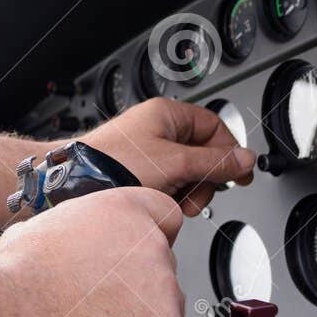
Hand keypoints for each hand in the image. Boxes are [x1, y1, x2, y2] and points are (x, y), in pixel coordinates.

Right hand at [0, 186, 189, 316]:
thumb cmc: (20, 276)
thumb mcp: (39, 228)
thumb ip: (71, 230)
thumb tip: (63, 240)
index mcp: (122, 210)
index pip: (165, 214)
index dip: (152, 234)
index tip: (140, 250)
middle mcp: (149, 243)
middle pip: (163, 262)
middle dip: (139, 281)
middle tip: (105, 296)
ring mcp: (162, 287)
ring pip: (168, 302)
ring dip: (144, 314)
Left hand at [81, 97, 254, 215]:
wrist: (71, 185)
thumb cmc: (110, 164)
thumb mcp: (174, 164)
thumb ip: (213, 163)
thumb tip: (245, 160)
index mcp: (167, 114)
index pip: (215, 126)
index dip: (229, 151)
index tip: (240, 174)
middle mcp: (157, 128)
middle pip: (203, 154)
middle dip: (203, 179)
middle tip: (194, 192)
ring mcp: (147, 151)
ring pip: (186, 173)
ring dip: (186, 191)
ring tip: (171, 199)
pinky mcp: (138, 171)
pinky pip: (168, 183)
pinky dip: (169, 196)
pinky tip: (158, 202)